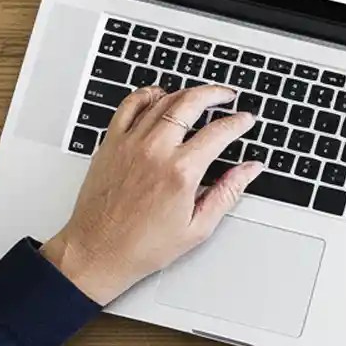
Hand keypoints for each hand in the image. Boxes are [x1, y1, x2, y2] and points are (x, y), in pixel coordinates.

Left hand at [40, 85, 264, 303]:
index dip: (238, 122)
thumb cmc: (142, 246)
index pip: (219, 132)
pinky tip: (159, 96)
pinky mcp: (111, 144)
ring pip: (163, 100)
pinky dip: (147, 95)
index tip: (245, 120)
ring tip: (200, 96)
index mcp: (180, 172)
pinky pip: (129, 106)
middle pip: (191, 103)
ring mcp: (130, 144)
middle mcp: (155, 151)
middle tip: (227, 96)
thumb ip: (228, 192)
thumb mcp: (197, 227)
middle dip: (215, 94)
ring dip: (187, 92)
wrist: (96, 253)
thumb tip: (249, 170)